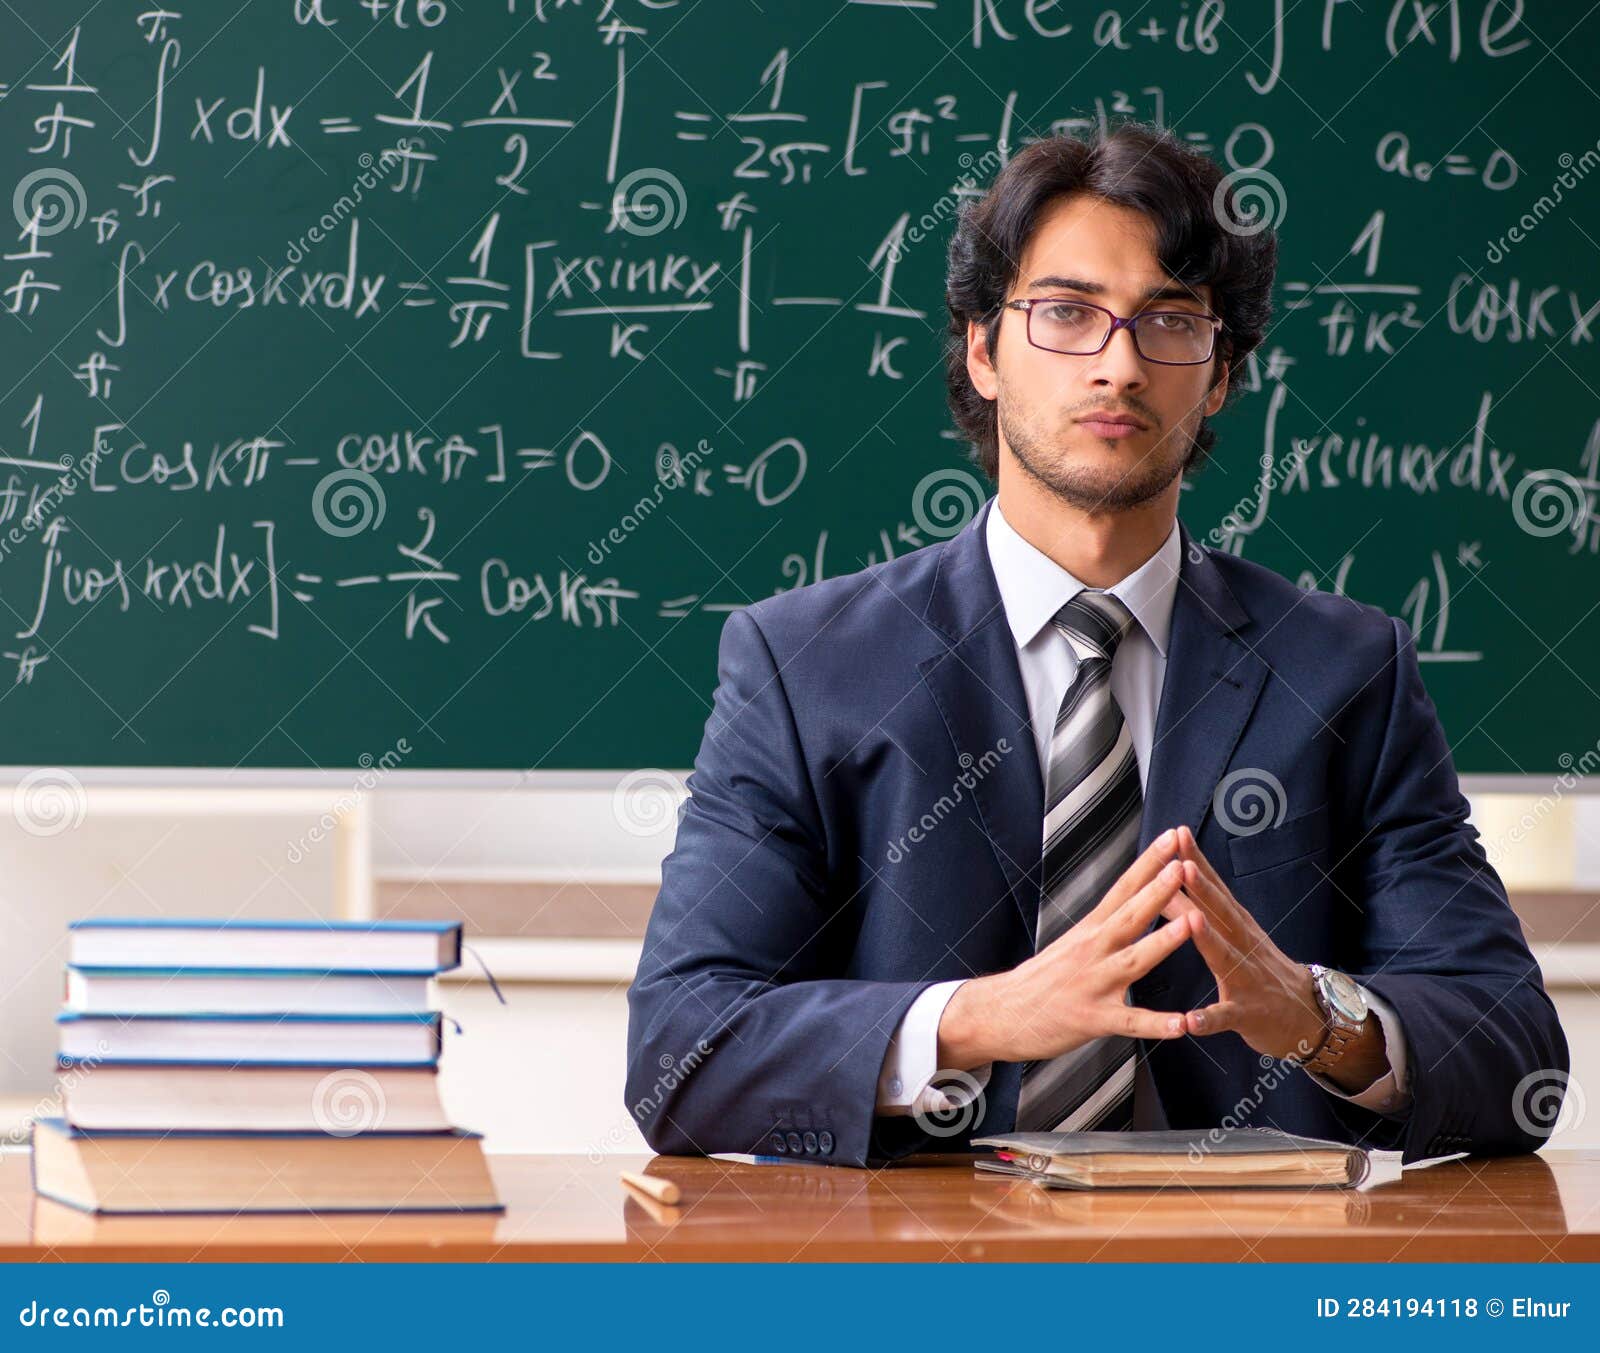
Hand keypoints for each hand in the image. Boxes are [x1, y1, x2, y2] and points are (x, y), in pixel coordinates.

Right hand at [938, 828, 1205, 1067]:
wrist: (1000, 1013)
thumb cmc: (1040, 979)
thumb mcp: (1071, 941)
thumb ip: (1104, 924)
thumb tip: (1133, 899)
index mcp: (1090, 930)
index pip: (1123, 889)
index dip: (1148, 863)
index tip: (1171, 837)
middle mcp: (1092, 950)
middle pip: (1130, 915)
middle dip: (1158, 889)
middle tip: (1183, 863)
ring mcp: (1093, 983)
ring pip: (1134, 960)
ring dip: (1163, 941)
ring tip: (1191, 924)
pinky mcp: (1092, 1018)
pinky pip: (1130, 1022)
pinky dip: (1156, 1023)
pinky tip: (1181, 1024)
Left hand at [1173, 826, 1326, 1061]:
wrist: (1308, 1015)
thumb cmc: (1258, 968)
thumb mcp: (1232, 934)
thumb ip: (1198, 908)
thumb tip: (1164, 879)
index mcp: (1236, 925)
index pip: (1214, 887)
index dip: (1196, 861)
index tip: (1177, 833)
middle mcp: (1244, 945)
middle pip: (1221, 912)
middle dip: (1201, 887)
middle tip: (1180, 863)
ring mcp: (1247, 979)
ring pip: (1225, 956)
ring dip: (1208, 939)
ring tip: (1190, 920)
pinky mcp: (1247, 1014)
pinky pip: (1225, 1018)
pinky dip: (1208, 1019)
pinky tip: (1189, 1021)